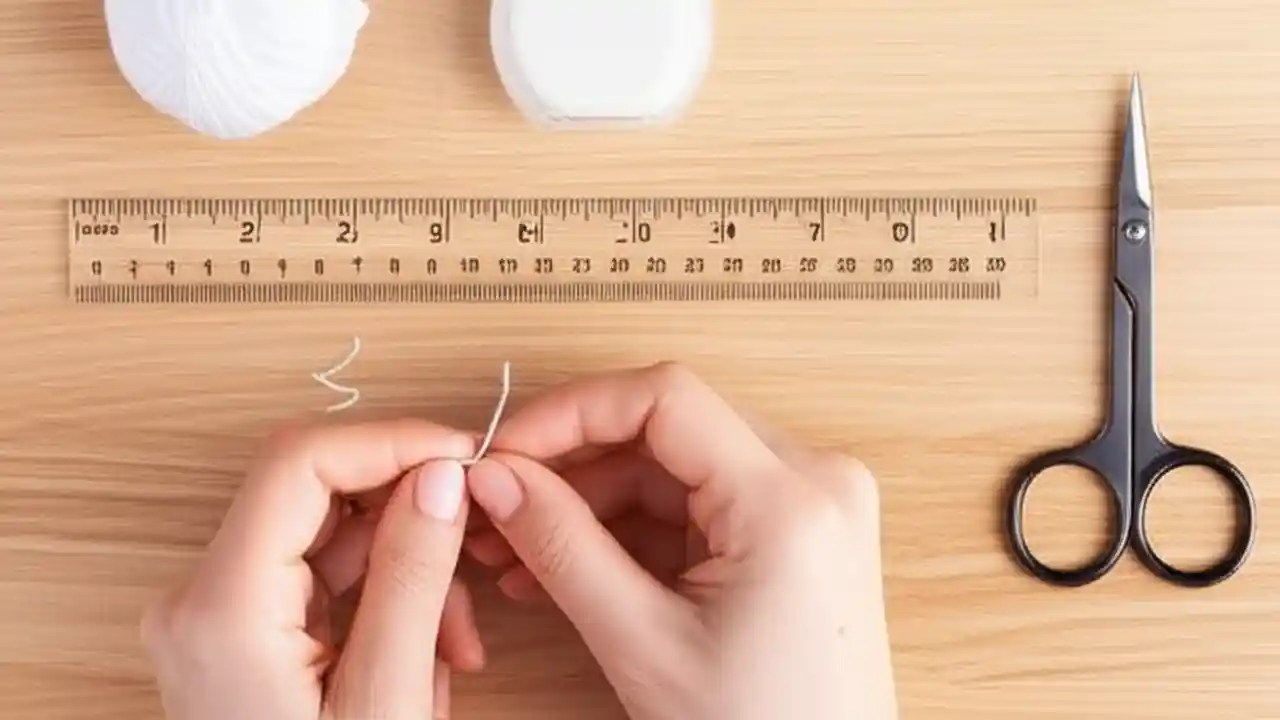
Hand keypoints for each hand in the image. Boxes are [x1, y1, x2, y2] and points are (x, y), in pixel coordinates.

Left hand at [141, 420, 484, 719]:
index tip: (463, 455)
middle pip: (318, 495)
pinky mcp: (244, 631)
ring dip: (410, 570)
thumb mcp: (388, 700)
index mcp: (221, 609)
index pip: (298, 464)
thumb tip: (441, 475)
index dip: (389, 441)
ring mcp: (220, 614)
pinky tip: (429, 652)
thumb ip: (412, 579)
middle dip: (410, 519)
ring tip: (457, 644)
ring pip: (333, 537)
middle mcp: (203, 598)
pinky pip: (327, 579)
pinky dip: (387, 601)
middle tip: (477, 547)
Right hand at [465, 364, 898, 719]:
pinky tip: (567, 566)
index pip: (664, 398)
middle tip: (497, 503)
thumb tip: (495, 478)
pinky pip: (698, 507)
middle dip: (573, 467)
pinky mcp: (795, 535)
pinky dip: (632, 532)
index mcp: (791, 501)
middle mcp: (815, 483)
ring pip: (675, 470)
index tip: (506, 448)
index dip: (571, 412)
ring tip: (515, 551)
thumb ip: (562, 548)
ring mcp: (810, 508)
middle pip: (666, 431)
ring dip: (593, 503)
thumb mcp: (644, 644)